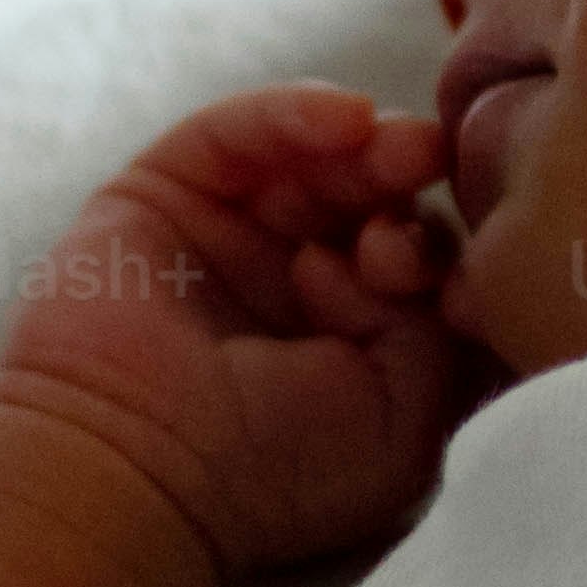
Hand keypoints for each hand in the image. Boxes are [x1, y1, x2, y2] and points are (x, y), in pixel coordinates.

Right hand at [0, 87, 460, 575]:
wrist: (134, 472)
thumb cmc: (274, 472)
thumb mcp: (406, 421)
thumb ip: (447, 337)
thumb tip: (432, 257)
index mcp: (355, 341)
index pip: (427, 266)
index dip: (452, 261)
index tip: (450, 294)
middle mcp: (297, 281)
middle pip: (382, 201)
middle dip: (414, 199)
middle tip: (413, 224)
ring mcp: (236, 233)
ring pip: (320, 158)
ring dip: (374, 148)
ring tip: (404, 153)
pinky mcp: (169, 190)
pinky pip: (241, 131)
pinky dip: (296, 114)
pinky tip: (345, 119)